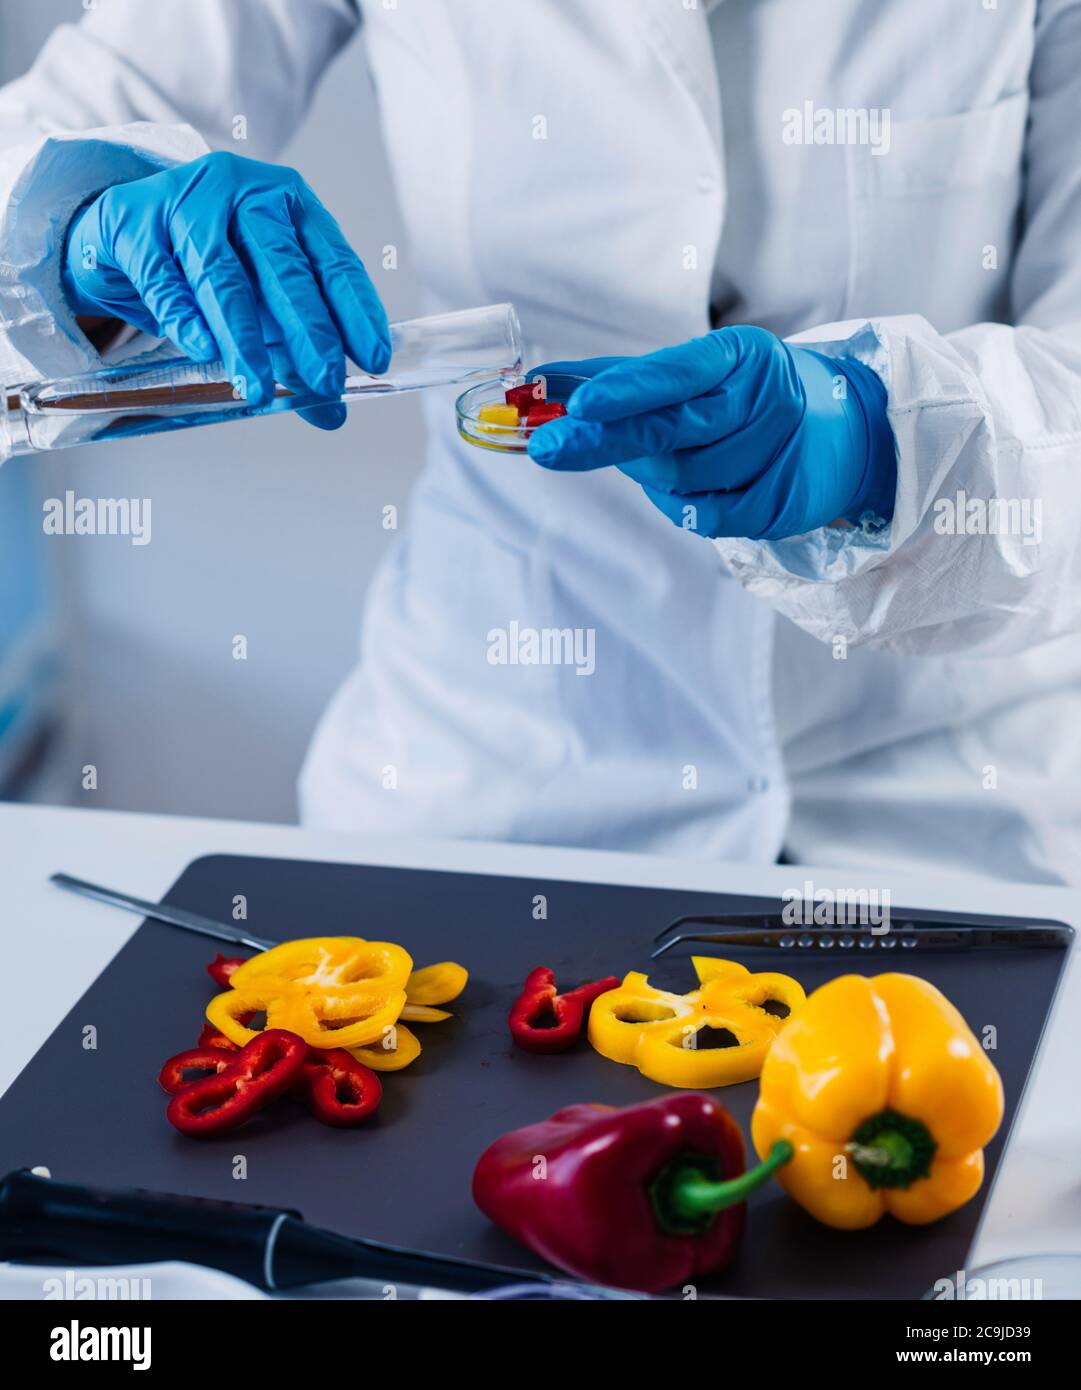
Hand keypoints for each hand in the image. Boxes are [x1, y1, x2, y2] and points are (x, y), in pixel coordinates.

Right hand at [62, 150, 390, 430]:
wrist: (123, 230)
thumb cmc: (205, 265)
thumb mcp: (260, 301)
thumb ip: (294, 353)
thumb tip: (330, 412)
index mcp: (288, 205)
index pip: (332, 260)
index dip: (356, 311)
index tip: (374, 358)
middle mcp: (241, 191)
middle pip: (283, 266)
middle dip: (309, 330)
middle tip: (327, 381)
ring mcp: (184, 200)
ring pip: (221, 274)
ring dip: (243, 337)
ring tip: (259, 386)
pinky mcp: (132, 221)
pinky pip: (162, 277)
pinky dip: (184, 318)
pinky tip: (203, 350)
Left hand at [526, 326, 895, 538]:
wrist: (837, 433)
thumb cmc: (743, 396)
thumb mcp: (694, 369)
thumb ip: (619, 376)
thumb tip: (544, 382)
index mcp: (737, 355)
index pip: (675, 372)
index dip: (627, 391)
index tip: (581, 406)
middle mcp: (761, 400)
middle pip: (671, 429)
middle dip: (604, 440)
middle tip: (548, 449)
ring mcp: (772, 454)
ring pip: (680, 477)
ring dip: (647, 473)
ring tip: (653, 458)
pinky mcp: (775, 505)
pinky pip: (702, 514)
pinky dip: (677, 502)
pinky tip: (684, 485)